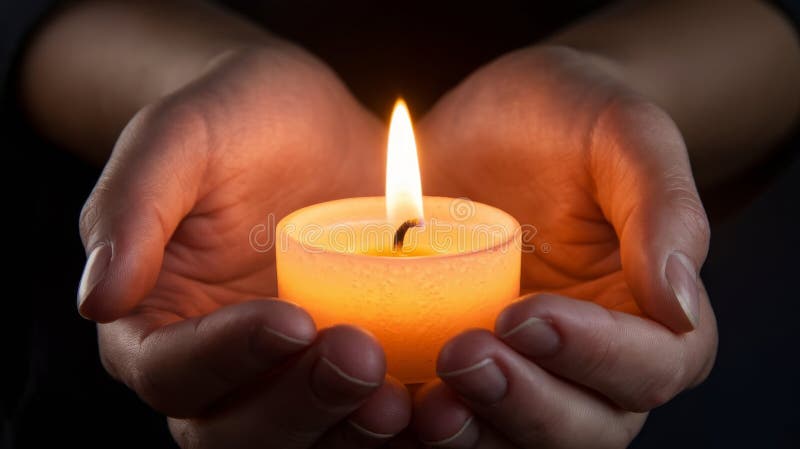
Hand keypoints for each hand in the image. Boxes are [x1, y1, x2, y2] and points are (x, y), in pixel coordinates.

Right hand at [77, 45, 410, 447]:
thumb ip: (132, 208)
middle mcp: (216, 368)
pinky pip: (358, 420)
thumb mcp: (177, 136)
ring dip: (347, 433)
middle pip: (235, 431)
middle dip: (297, 406)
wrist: (311, 126)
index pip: (170, 370)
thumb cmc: (234, 119)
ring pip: (300, 442)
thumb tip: (98, 299)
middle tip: (359, 355)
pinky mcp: (342, 373)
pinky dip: (394, 427)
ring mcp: (283, 376)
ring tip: (400, 397)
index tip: (291, 320)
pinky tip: (433, 398)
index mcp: (155, 321)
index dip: (226, 358)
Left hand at [414, 46, 717, 446]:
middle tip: (464, 354)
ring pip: (515, 439)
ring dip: (472, 433)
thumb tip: (679, 307)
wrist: (493, 122)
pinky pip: (451, 417)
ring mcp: (524, 370)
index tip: (526, 312)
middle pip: (584, 427)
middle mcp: (592, 361)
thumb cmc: (570, 116)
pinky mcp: (459, 368)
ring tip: (423, 399)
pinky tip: (384, 398)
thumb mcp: (623, 134)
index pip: (652, 365)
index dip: (595, 355)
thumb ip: (664, 210)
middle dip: (526, 402)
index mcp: (650, 313)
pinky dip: (418, 423)